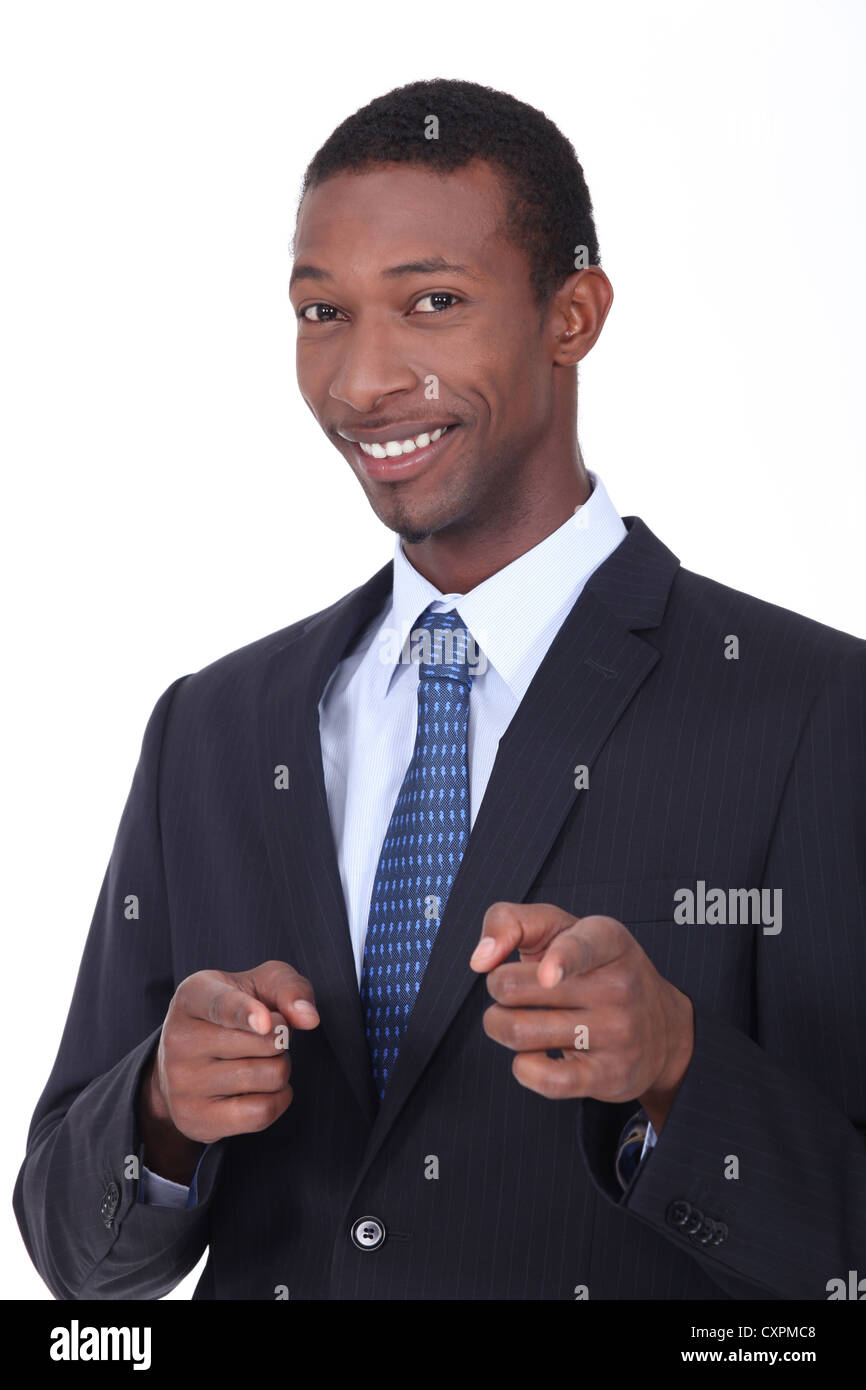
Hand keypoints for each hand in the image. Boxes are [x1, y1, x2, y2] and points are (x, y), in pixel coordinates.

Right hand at [139, 960, 319, 1178]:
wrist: (188, 1061)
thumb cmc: (236, 1011)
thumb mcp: (259, 984)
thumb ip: (287, 987)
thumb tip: (309, 1018)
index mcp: (192, 996)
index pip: (221, 1005)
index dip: (246, 1013)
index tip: (266, 1023)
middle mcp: (178, 1038)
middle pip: (264, 1042)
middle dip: (282, 1039)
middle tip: (265, 1037)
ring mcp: (181, 1083)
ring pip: (268, 1077)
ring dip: (281, 1067)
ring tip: (259, 1060)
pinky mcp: (194, 1119)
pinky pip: (261, 1113)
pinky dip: (278, 1099)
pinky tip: (264, 1088)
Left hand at [470, 903, 693, 1132]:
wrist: (662, 1028)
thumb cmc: (591, 968)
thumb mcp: (560, 928)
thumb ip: (511, 921)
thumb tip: (481, 959)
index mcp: (607, 939)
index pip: (581, 947)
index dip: (561, 961)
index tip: (547, 977)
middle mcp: (617, 985)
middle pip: (514, 989)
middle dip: (498, 987)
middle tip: (514, 989)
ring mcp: (617, 1032)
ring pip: (519, 1032)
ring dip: (499, 1025)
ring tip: (516, 1019)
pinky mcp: (608, 1075)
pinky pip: (546, 1079)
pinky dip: (523, 1067)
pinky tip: (532, 1055)